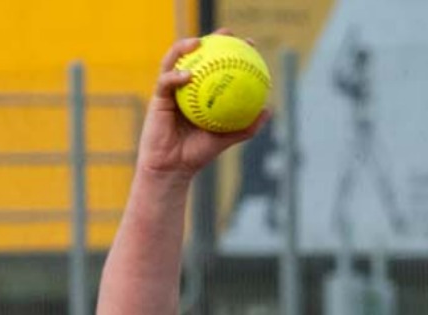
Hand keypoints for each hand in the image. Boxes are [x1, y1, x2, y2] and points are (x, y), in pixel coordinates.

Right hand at [137, 33, 270, 181]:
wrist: (172, 168)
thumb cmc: (197, 154)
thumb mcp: (226, 139)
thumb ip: (246, 126)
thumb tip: (269, 110)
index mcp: (203, 92)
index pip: (218, 65)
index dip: (233, 51)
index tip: (250, 44)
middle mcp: (187, 86)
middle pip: (197, 54)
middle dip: (212, 39)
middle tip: (227, 34)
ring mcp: (171, 90)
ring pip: (175, 60)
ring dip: (185, 47)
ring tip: (199, 43)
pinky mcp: (158, 97)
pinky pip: (166, 81)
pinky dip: (176, 76)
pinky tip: (188, 74)